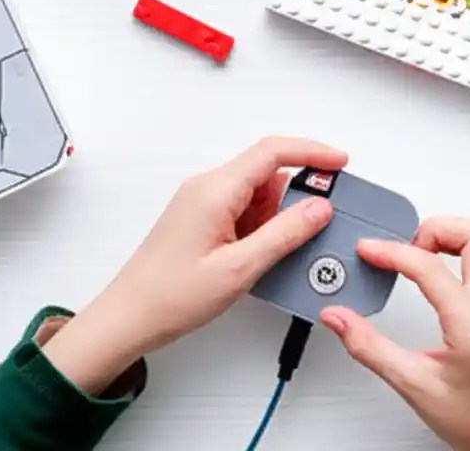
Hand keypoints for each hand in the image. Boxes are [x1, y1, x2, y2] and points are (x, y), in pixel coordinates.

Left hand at [44, 137, 345, 393]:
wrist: (129, 318)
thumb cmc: (170, 295)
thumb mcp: (240, 267)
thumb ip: (285, 233)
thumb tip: (318, 208)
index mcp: (215, 190)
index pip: (272, 151)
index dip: (311, 153)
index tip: (340, 163)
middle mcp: (207, 188)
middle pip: (268, 171)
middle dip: (299, 193)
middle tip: (322, 220)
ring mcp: (203, 204)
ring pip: (258, 193)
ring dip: (280, 216)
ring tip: (290, 250)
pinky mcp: (202, 221)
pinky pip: (244, 211)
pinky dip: (264, 227)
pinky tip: (269, 255)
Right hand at [321, 218, 469, 450]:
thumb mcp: (414, 386)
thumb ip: (370, 348)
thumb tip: (339, 319)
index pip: (431, 266)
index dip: (392, 252)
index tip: (368, 251)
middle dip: (432, 229)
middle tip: (401, 247)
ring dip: (448, 236)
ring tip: (414, 254)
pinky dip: (457, 252)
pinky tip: (433, 269)